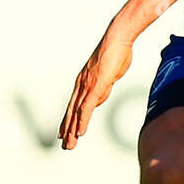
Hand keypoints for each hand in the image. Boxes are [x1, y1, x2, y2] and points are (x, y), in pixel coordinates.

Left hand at [59, 31, 133, 149]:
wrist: (118, 39)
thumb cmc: (116, 53)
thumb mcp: (109, 75)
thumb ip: (103, 88)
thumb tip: (97, 100)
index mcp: (84, 82)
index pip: (74, 105)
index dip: (69, 120)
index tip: (65, 132)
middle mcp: (81, 85)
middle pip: (72, 112)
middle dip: (68, 129)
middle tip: (65, 145)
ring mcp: (87, 86)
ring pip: (76, 113)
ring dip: (72, 130)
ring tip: (69, 145)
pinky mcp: (95, 86)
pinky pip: (86, 108)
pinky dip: (82, 121)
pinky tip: (79, 133)